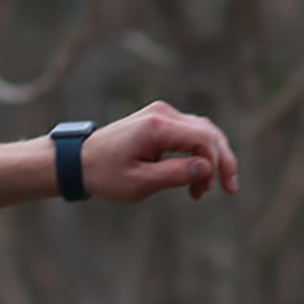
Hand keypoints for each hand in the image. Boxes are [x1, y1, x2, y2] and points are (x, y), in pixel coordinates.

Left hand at [82, 100, 239, 201]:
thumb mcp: (139, 183)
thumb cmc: (104, 174)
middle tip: (226, 190)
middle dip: (220, 162)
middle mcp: (162, 113)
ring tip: (202, 189)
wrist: (77, 161)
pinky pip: (190, 133)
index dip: (219, 163)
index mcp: (156, 127)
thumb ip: (175, 174)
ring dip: (209, 159)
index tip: (217, 189)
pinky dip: (197, 153)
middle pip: (208, 133)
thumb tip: (208, 167)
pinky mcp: (159, 120)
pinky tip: (195, 176)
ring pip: (202, 132)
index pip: (204, 138)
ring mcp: (161, 113)